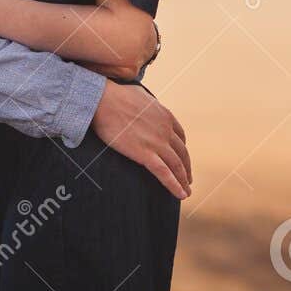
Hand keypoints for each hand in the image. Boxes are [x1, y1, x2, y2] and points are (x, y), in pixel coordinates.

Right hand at [89, 81, 190, 198]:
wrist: (103, 100)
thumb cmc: (115, 95)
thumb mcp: (140, 95)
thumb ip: (147, 104)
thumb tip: (143, 104)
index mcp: (165, 115)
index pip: (180, 136)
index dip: (182, 149)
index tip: (182, 158)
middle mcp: (165, 129)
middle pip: (182, 152)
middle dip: (186, 167)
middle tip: (187, 179)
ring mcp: (157, 142)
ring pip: (177, 165)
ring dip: (183, 180)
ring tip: (186, 191)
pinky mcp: (145, 154)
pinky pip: (165, 173)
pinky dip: (175, 185)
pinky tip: (181, 195)